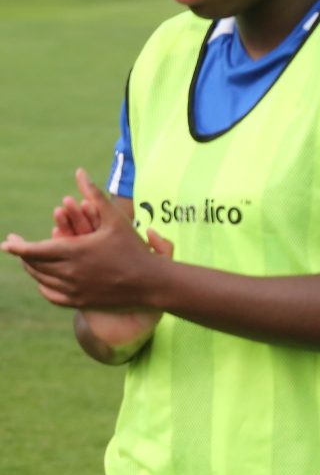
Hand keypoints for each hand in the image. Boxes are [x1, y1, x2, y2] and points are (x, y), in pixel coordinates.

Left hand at [6, 169, 164, 313]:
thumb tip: (79, 172)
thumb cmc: (134, 247)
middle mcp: (69, 272)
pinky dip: (43, 285)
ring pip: (41, 279)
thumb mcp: (115, 218)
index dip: (17, 247)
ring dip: (32, 268)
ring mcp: (73, 289)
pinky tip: (43, 278)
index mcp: (74, 251)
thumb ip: (94, 195)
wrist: (151, 282)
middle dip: (23, 254)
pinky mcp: (79, 302)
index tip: (7, 243)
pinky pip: (50, 294)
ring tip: (29, 259)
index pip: (34, 251)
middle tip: (16, 246)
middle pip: (34, 265)